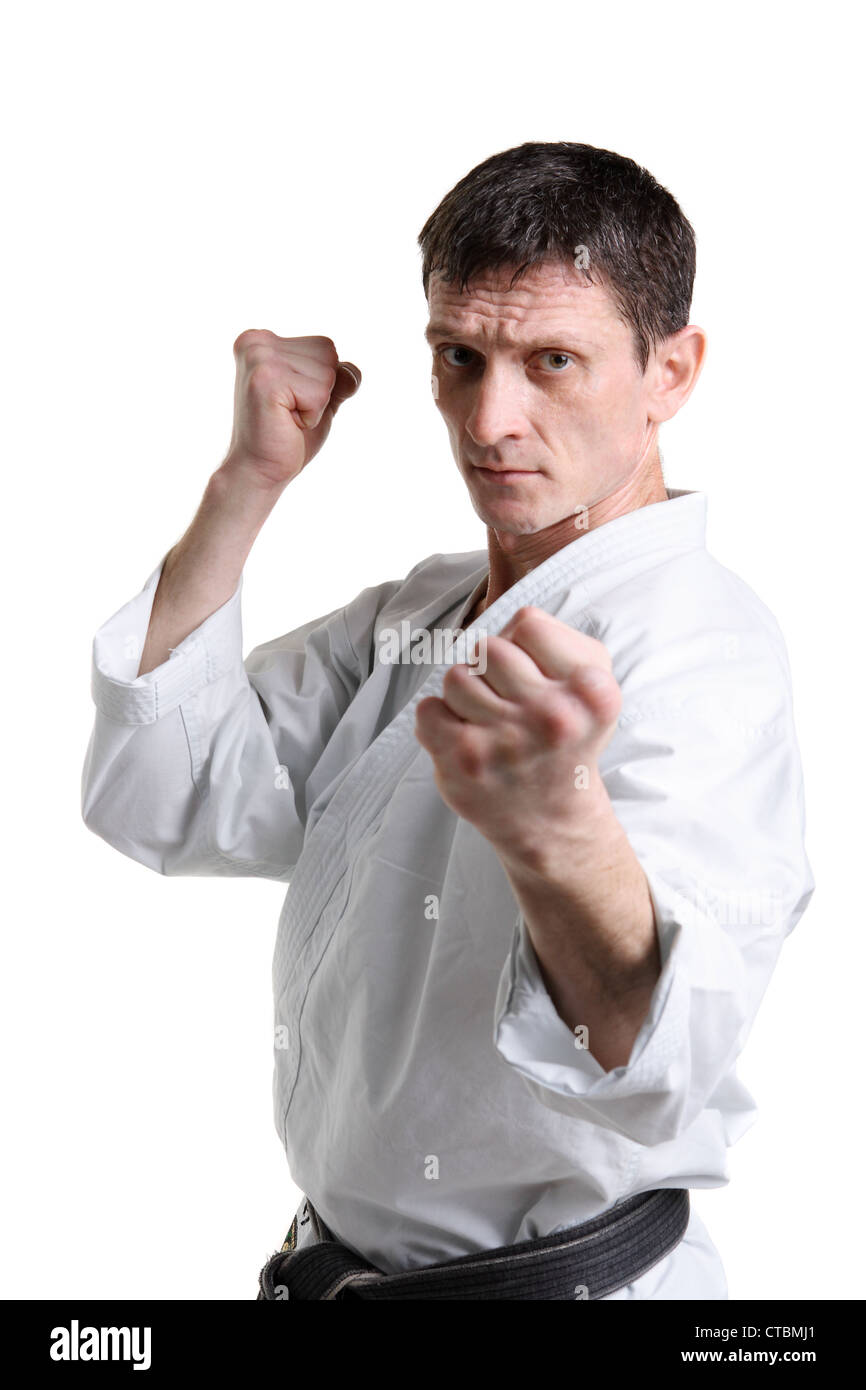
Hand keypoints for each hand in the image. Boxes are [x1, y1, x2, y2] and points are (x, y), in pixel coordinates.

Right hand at [224, 329, 360, 485]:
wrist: (260, 470)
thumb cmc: (288, 435)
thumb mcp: (321, 399)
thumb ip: (340, 378)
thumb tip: (352, 374)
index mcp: (263, 339)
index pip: (326, 347)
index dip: (322, 382)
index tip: (292, 401)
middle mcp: (257, 341)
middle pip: (328, 354)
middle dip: (321, 392)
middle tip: (289, 412)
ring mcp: (259, 358)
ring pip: (327, 374)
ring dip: (316, 406)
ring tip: (286, 417)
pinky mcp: (266, 380)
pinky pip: (319, 394)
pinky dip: (312, 416)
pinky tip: (286, 423)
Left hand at [414, 606, 621, 868]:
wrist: (552, 820)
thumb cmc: (567, 738)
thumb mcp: (591, 684)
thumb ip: (558, 638)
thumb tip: (502, 624)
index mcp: (591, 690)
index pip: (527, 622)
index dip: (522, 643)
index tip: (533, 675)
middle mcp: (553, 716)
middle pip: (487, 648)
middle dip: (490, 670)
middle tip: (508, 703)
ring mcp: (506, 741)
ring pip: (455, 677)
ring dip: (465, 696)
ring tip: (489, 723)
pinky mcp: (465, 762)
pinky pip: (428, 709)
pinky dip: (440, 721)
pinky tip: (466, 739)